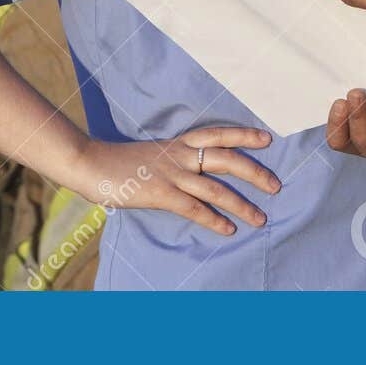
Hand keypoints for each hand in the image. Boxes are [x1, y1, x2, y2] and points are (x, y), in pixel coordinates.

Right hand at [81, 126, 279, 235]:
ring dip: (241, 204)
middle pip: (227, 159)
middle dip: (255, 172)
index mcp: (178, 143)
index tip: (267, 138)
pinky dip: (214, 220)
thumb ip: (172, 162)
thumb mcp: (151, 155)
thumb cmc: (117, 161)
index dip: (244, 135)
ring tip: (260, 218)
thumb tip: (188, 176)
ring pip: (216, 188)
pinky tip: (228, 230)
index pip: (218, 134)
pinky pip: (194, 208)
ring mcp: (171, 174)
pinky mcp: (161, 193)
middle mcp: (180, 155)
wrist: (89, 162)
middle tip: (276, 185)